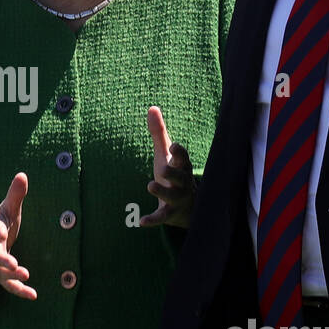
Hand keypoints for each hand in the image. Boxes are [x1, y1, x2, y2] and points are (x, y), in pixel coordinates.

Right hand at [0, 173, 35, 299]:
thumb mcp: (5, 211)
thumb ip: (14, 196)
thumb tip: (22, 174)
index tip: (0, 231)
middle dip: (2, 260)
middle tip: (12, 264)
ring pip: (1, 272)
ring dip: (12, 275)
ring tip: (25, 274)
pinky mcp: (0, 277)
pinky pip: (9, 286)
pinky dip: (20, 291)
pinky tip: (33, 294)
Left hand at [140, 106, 194, 227]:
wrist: (188, 207)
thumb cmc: (174, 174)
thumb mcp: (165, 154)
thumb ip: (159, 133)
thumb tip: (152, 107)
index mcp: (182, 166)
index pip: (184, 158)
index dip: (180, 152)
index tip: (174, 146)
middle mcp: (182, 182)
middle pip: (180, 176)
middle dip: (172, 172)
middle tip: (162, 168)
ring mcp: (177, 198)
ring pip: (171, 195)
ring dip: (162, 191)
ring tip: (149, 186)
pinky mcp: (170, 213)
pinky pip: (162, 217)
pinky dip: (152, 220)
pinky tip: (140, 221)